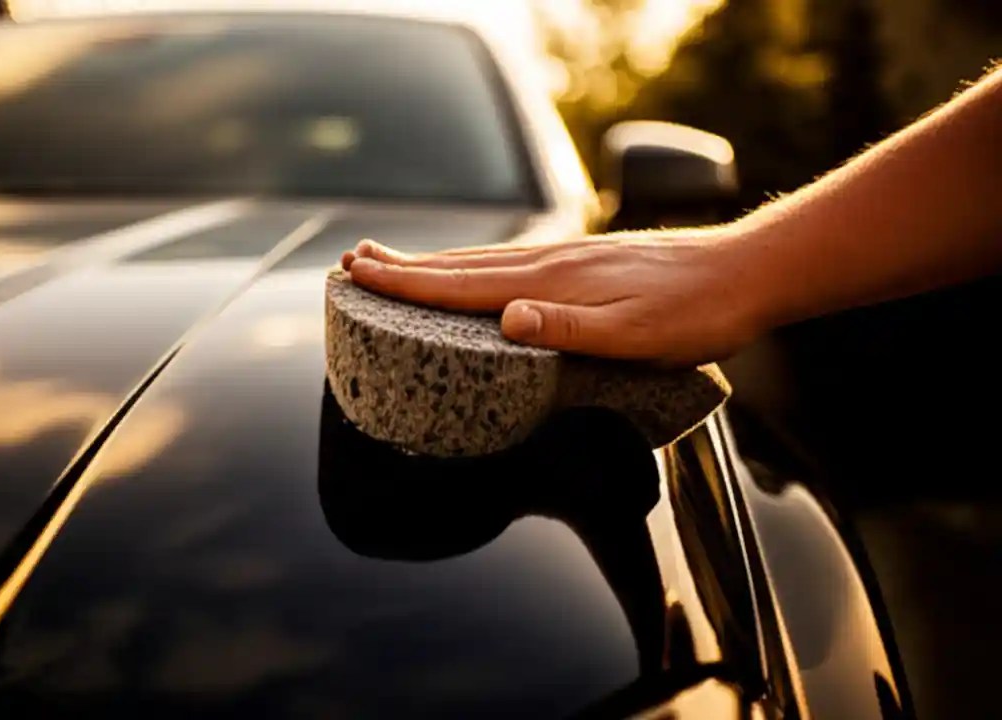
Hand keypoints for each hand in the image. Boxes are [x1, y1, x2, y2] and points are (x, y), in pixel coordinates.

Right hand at [340, 228, 766, 366]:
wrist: (745, 274)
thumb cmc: (696, 314)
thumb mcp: (638, 336)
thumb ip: (570, 329)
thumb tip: (506, 320)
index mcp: (553, 284)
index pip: (463, 284)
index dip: (408, 283)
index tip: (360, 276)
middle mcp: (551, 264)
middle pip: (460, 265)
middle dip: (403, 266)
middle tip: (352, 262)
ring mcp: (566, 260)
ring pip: (481, 261)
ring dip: (431, 262)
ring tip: (392, 260)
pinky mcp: (582, 264)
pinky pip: (508, 264)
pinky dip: (470, 266)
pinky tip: (471, 271)